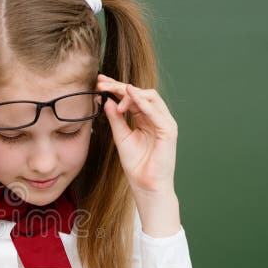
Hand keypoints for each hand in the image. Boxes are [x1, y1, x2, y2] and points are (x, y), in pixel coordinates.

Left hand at [96, 74, 177, 195]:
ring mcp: (164, 123)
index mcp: (145, 119)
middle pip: (141, 93)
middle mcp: (156, 118)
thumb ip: (115, 119)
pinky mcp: (168, 130)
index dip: (116, 89)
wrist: (146, 185)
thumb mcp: (121, 137)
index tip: (99, 84)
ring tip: (112, 91)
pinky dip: (142, 101)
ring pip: (150, 97)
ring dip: (130, 92)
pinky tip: (129, 95)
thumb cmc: (136, 164)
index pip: (132, 98)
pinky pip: (156, 111)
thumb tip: (106, 100)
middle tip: (102, 82)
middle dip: (120, 86)